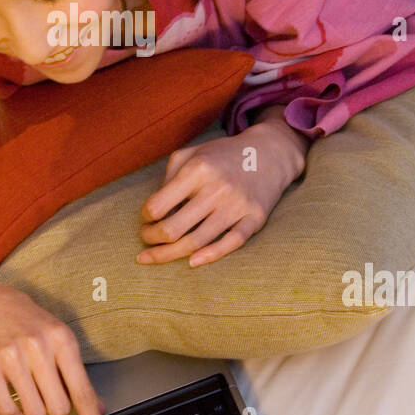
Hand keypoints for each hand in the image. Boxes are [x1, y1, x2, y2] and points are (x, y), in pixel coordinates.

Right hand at [0, 281, 109, 414]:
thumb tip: (98, 407)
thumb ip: (77, 373)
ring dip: (34, 412)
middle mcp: (38, 346)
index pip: (83, 392)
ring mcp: (12, 356)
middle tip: (46, 393)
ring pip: (35, 413)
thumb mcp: (58, 337)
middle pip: (59, 408)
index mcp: (62, 339)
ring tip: (29, 392)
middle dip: (55, 409)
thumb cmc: (25, 322)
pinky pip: (9, 410)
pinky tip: (15, 404)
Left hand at [136, 111, 307, 267]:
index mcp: (197, 170)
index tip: (147, 217)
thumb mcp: (190, 153)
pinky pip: (231, 243)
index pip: (158, 206)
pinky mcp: (255, 218)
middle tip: (146, 238)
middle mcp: (217, 188)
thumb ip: (169, 178)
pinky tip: (192, 262)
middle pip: (173, 229)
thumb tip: (155, 211)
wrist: (269, 153)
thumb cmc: (221, 155)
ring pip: (197, 242)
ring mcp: (237, 206)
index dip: (145, 216)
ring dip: (169, 253)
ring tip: (156, 255)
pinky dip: (210, 256)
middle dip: (152, 239)